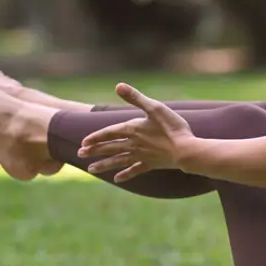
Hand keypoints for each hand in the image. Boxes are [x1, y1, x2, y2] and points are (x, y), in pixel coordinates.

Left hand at [77, 83, 196, 182]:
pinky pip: (135, 170)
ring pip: (118, 160)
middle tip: (80, 155)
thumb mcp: (155, 108)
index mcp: (133, 129)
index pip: (109, 133)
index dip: (96, 137)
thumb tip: (118, 85)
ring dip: (104, 165)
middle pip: (110, 147)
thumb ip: (136, 97)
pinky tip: (117, 179)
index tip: (83, 142)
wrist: (186, 150)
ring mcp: (142, 155)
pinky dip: (125, 174)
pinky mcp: (151, 164)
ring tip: (90, 170)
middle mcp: (134, 144)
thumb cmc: (172, 127)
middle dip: (94, 151)